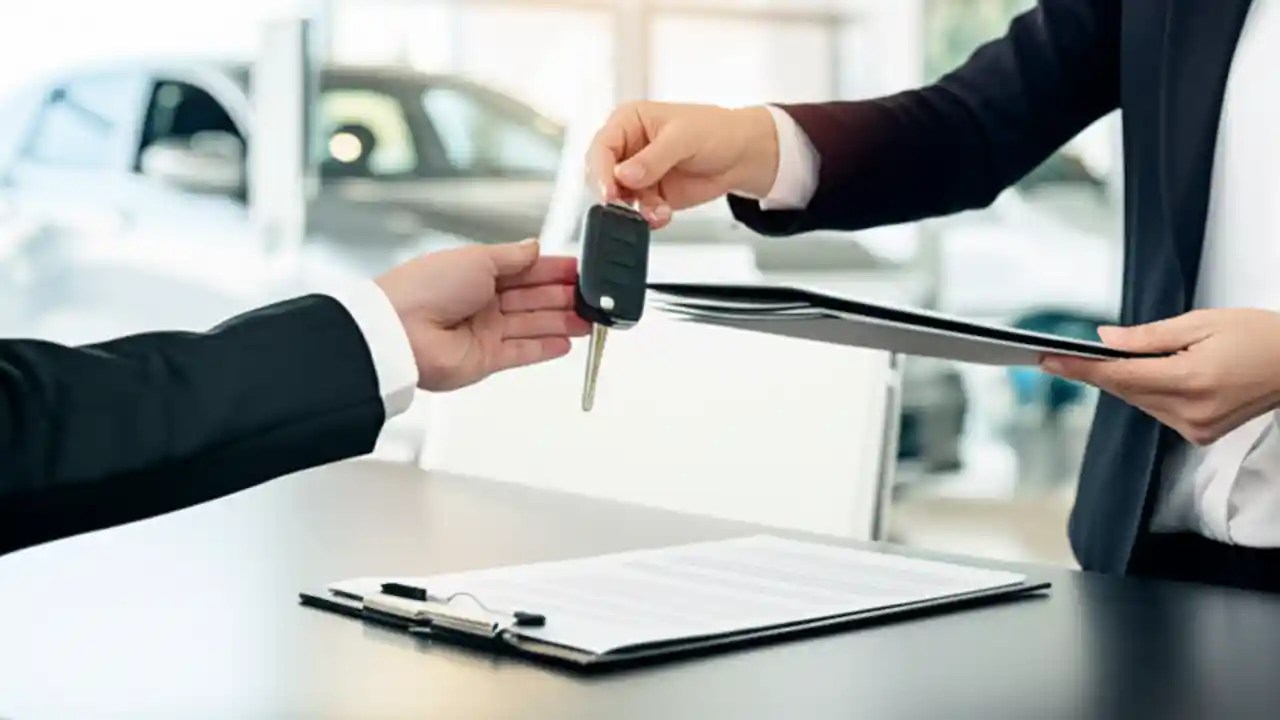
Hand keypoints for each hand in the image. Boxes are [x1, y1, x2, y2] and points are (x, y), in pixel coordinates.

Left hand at [375, 239, 589, 391]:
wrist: (400, 331)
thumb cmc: (426, 287)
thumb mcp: (477, 258)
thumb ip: (512, 256)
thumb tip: (534, 247)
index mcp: (478, 272)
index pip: (526, 270)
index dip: (553, 270)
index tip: (579, 269)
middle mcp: (483, 302)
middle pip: (533, 299)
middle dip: (564, 296)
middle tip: (592, 296)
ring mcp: (486, 331)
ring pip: (533, 325)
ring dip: (562, 322)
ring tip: (589, 320)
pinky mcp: (487, 359)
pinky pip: (523, 352)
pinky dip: (546, 348)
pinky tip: (567, 343)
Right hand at [586, 102, 778, 228]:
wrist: (742, 155)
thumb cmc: (715, 130)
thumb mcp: (684, 137)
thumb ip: (653, 157)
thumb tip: (625, 175)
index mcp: (628, 122)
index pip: (602, 147)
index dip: (601, 170)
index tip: (609, 191)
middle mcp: (628, 148)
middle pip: (602, 175)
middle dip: (614, 194)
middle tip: (626, 206)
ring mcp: (638, 174)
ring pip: (619, 198)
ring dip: (635, 209)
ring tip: (658, 210)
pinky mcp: (650, 195)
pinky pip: (638, 211)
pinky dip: (649, 217)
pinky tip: (664, 214)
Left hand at [1040, 309, 1279, 444]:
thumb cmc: (1260, 337)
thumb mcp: (1201, 323)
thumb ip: (1148, 336)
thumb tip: (1106, 339)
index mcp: (1189, 380)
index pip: (1118, 375)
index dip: (1079, 368)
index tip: (1048, 361)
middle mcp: (1190, 411)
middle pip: (1124, 390)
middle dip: (1095, 372)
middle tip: (1062, 355)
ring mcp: (1196, 427)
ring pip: (1138, 402)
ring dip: (1124, 381)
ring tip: (1119, 358)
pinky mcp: (1201, 434)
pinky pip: (1157, 411)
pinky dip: (1147, 393)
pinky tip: (1154, 375)